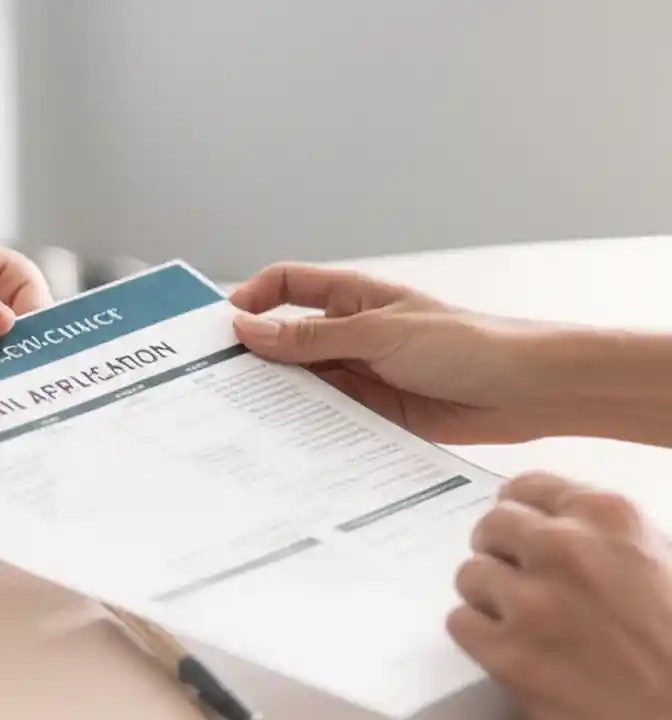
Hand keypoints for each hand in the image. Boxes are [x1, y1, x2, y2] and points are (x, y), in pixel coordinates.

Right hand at [229, 263, 567, 443]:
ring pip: (303, 383)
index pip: (286, 286)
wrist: (528, 391)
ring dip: (278, 397)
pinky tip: (285, 441)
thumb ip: (312, 339)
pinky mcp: (374, 413)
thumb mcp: (379, 334)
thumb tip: (248, 330)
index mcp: (352, 297)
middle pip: (286, 340)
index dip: (252, 299)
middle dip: (254, 357)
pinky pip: (329, 418)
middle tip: (218, 382)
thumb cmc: (467, 344)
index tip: (223, 327)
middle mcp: (350, 334)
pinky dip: (306, 427)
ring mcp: (361, 375)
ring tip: (244, 416)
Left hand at [448, 473, 671, 718]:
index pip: (527, 487)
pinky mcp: (506, 654)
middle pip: (491, 526)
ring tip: (522, 619)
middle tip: (517, 577)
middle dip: (500, 551)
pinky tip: (513, 648)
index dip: (520, 511)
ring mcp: (531, 601)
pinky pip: (460, 622)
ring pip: (470, 573)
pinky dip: (480, 636)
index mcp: (608, 517)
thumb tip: (549, 519)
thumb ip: (603, 534)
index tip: (518, 529)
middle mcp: (563, 548)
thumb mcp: (659, 561)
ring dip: (488, 595)